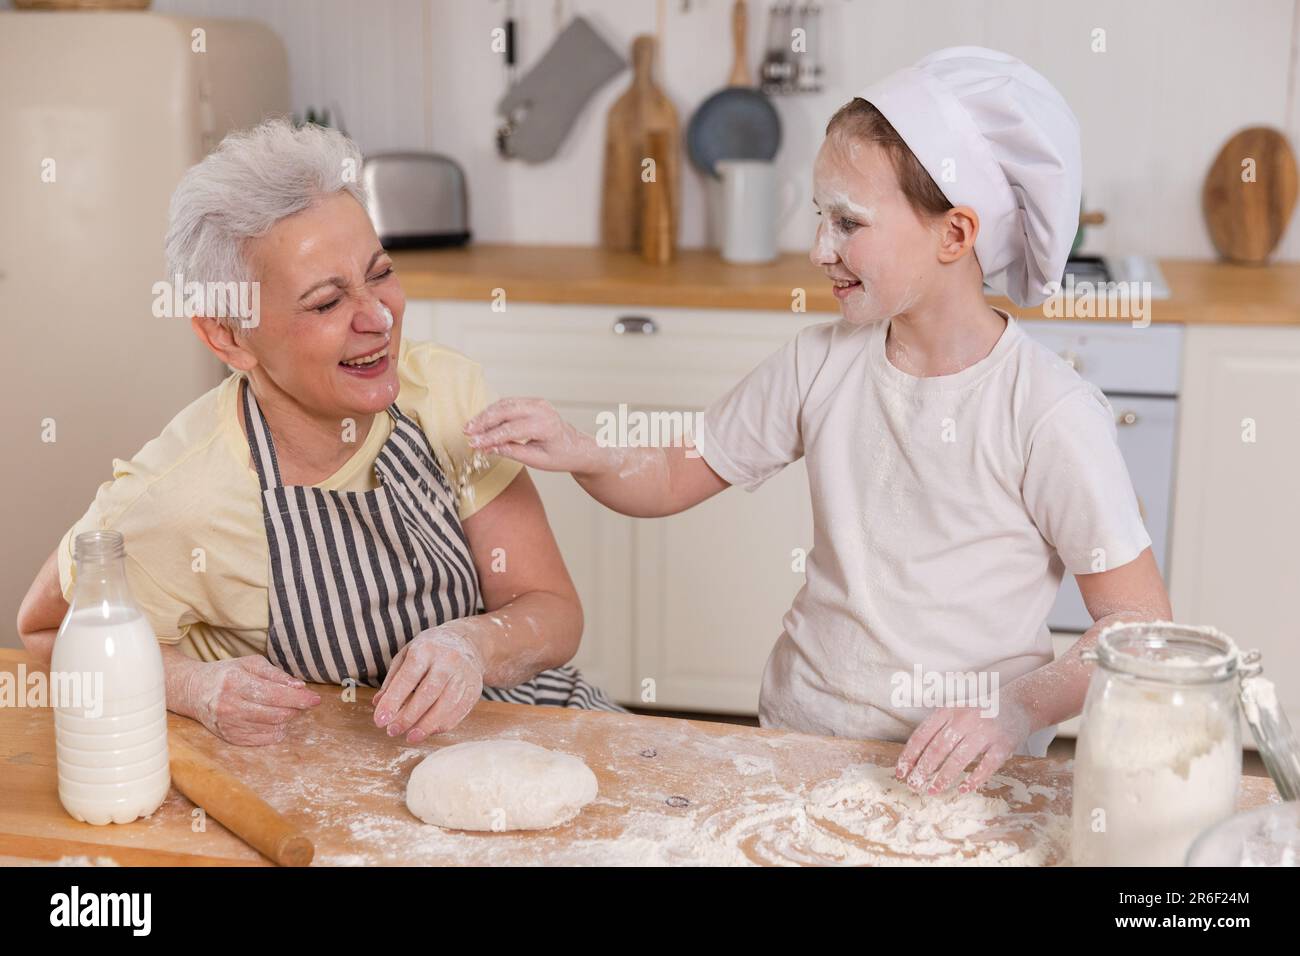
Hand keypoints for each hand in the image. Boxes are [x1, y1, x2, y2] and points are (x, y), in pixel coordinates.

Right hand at [180, 656, 319, 745]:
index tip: (316, 699)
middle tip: (300, 701)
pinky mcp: (229, 738)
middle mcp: (230, 705)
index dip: (299, 698)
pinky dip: (275, 730)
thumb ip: (276, 674)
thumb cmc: (227, 674)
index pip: (275, 695)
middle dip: (296, 708)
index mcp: (236, 682)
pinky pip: (263, 739)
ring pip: (272, 727)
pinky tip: (273, 720)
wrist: (194, 691)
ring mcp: (228, 724)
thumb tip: (299, 686)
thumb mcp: (250, 663)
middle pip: (277, 714)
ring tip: (284, 707)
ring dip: (286, 719)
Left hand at [371, 627, 484, 742]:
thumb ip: (393, 679)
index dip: (393, 701)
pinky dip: (442, 725)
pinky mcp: (474, 688)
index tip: (380, 720)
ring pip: (445, 705)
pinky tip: (428, 730)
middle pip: (428, 694)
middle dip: (408, 717)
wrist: (468, 642)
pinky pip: (459, 711)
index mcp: (426, 649)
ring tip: (410, 736)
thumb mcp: (407, 654)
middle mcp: (447, 660)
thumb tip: (378, 704)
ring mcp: (463, 674)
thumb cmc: (431, 650)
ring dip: (426, 725)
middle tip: (392, 731)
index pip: (407, 678)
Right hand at [464, 398, 605, 474]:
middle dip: (483, 422)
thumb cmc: (560, 457)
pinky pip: (509, 403)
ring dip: (485, 415)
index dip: (489, 437)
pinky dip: (494, 411)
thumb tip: (487, 448)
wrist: (577, 447)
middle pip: (505, 411)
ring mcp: (537, 403)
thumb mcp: (536, 460)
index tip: (473, 444)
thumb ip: (511, 452)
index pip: (511, 430)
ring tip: (470, 428)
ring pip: (505, 404)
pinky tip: (482, 421)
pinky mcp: (533, 402)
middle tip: (466, 432)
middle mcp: (542, 410)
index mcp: (545, 425)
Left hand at [894, 700, 1033, 794]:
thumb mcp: (955, 710)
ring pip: (959, 758)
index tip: (901, 772)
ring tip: (933, 791)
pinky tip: (962, 789)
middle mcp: (965, 719)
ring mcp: (985, 731)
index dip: (909, 755)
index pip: (922, 735)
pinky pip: (987, 765)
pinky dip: (974, 779)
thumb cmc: (980, 712)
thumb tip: (914, 758)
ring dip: (944, 778)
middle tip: (913, 785)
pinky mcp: (1003, 743)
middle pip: (938, 748)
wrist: (1019, 703)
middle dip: (923, 770)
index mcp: (948, 710)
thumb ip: (937, 728)